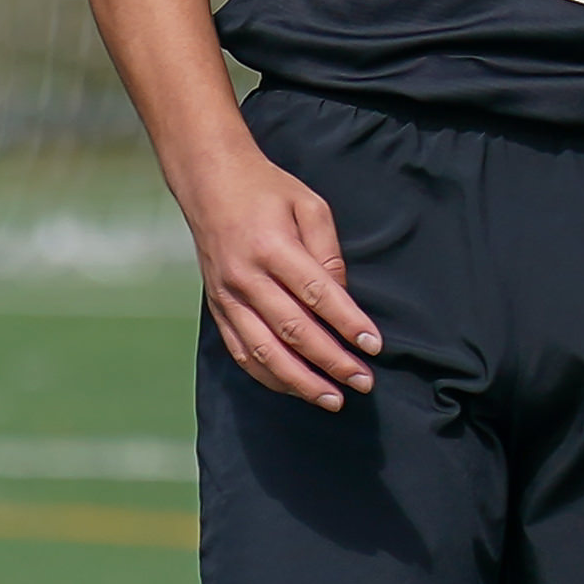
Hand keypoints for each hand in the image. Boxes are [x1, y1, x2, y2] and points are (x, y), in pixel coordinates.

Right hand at [176, 141, 381, 410]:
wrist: (210, 184)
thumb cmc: (268, 191)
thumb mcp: (309, 205)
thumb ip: (328, 252)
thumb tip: (343, 298)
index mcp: (273, 248)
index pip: (317, 294)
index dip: (347, 323)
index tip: (373, 346)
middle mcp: (246, 278)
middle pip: (293, 330)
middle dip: (331, 361)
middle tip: (363, 381)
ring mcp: (228, 297)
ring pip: (265, 351)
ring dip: (300, 381)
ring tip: (332, 399)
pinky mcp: (218, 309)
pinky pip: (241, 352)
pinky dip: (268, 376)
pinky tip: (293, 388)